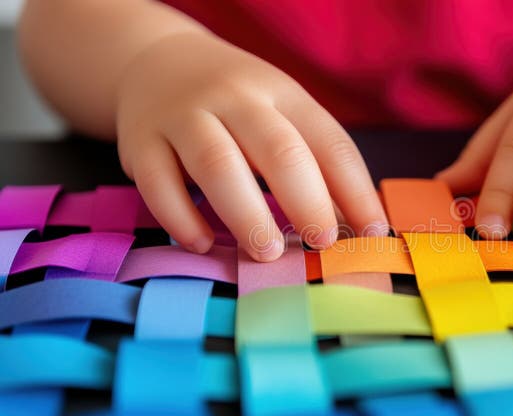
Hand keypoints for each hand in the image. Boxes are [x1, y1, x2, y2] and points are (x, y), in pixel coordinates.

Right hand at [117, 32, 386, 260]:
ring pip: (217, 164)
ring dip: (246, 214)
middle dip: (306, 201)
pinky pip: (157, 183)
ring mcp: (183, 117)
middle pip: (278, 149)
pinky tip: (203, 244)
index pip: (329, 142)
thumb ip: (315, 163)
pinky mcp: (140, 142)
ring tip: (268, 252)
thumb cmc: (238, 106)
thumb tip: (358, 226)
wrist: (157, 65)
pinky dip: (182, 218)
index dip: (355, 191)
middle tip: (323, 243)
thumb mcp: (282, 115)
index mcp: (283, 93)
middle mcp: (235, 99)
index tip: (372, 234)